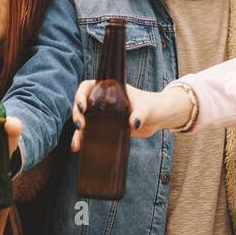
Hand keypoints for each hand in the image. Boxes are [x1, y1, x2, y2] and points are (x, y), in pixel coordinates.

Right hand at [70, 81, 193, 151]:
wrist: (159, 117)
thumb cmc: (153, 106)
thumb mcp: (147, 108)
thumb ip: (140, 114)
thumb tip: (133, 124)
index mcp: (109, 89)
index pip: (87, 87)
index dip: (80, 95)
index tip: (82, 106)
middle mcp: (102, 100)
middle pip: (82, 105)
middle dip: (77, 115)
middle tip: (81, 126)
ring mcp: (103, 114)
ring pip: (84, 120)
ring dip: (78, 132)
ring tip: (76, 143)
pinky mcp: (105, 127)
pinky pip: (90, 132)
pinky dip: (84, 140)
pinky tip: (78, 147)